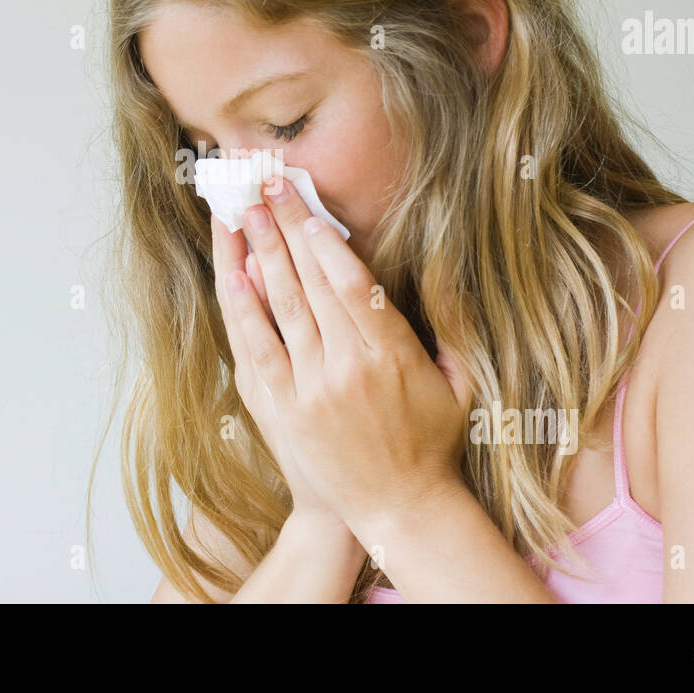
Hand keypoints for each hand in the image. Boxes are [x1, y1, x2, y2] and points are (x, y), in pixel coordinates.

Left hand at [228, 173, 473, 537]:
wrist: (397, 509)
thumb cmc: (432, 441)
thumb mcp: (460, 383)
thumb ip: (452, 325)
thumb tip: (447, 270)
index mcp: (393, 354)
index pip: (352, 283)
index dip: (325, 240)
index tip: (307, 205)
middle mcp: (349, 367)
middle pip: (309, 283)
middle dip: (285, 228)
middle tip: (265, 184)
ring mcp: (311, 388)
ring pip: (280, 307)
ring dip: (259, 254)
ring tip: (244, 212)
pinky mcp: (284, 408)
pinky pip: (258, 348)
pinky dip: (243, 310)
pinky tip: (232, 273)